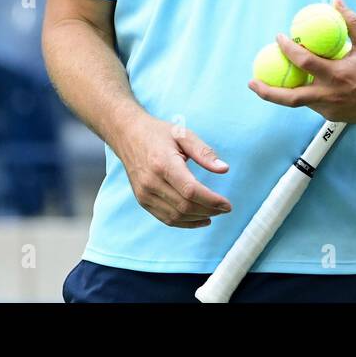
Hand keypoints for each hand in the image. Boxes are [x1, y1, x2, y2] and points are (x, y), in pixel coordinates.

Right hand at [115, 113, 231, 227]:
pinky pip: (165, 218)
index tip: (227, 204)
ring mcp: (144, 194)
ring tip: (215, 213)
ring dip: (198, 218)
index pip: (190, 190)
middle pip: (184, 206)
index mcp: (163, 164)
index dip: (211, 200)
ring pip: (175, 216)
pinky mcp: (142, 200)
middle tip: (225, 209)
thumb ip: (204, 152)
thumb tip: (224, 169)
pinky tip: (200, 219)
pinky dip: (185, 223)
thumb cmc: (159, 133)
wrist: (128, 136)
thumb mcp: (183, 134)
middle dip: (208, 210)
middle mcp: (151, 182)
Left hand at [248, 0, 355, 124]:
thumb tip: (336, 1)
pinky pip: (311, 104)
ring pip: (298, 102)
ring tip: (267, 83)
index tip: (279, 37)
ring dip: (282, 93)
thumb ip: (351, 23)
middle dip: (267, 91)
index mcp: (337, 75)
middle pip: (289, 98)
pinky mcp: (330, 116)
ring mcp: (328, 109)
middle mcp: (329, 95)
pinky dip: (302, 93)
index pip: (304, 62)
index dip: (288, 49)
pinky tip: (298, 83)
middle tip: (252, 81)